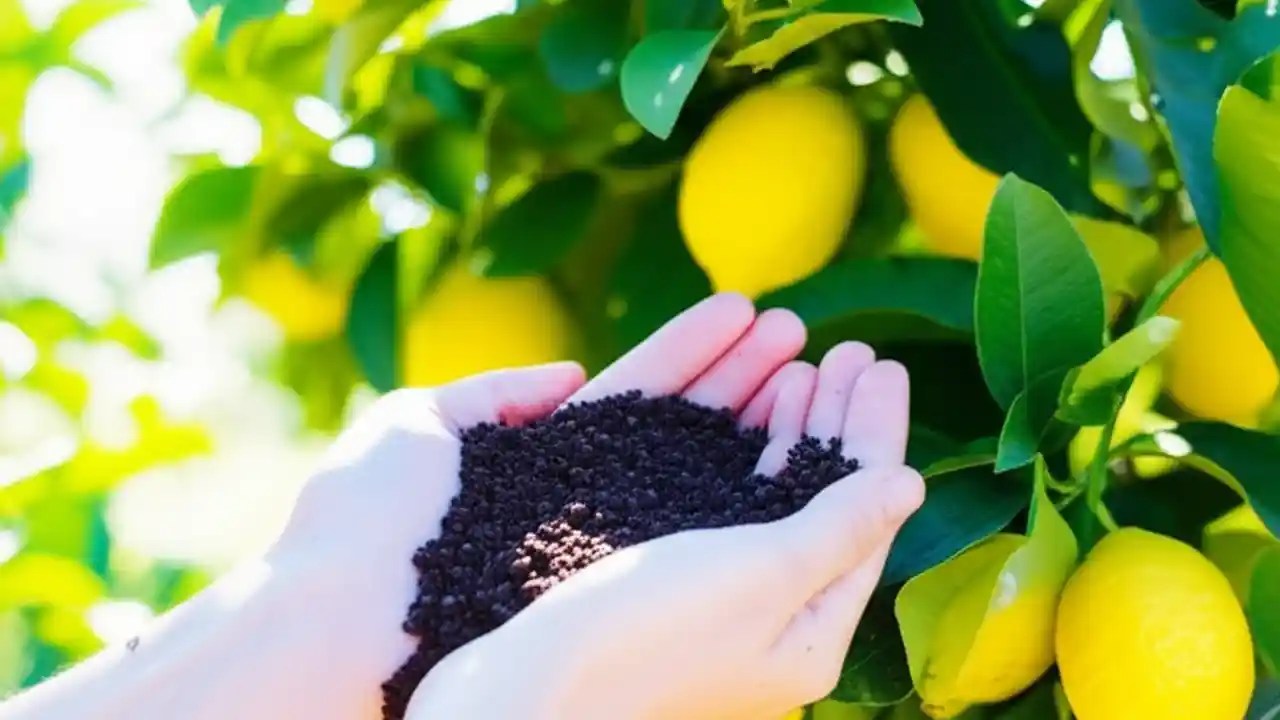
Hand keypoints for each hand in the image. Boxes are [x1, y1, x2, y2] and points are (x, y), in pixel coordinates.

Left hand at [266, 293, 807, 717]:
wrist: (334, 625)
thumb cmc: (360, 522)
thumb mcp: (418, 425)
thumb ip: (495, 392)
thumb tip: (571, 377)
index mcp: (539, 461)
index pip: (632, 397)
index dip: (689, 354)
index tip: (744, 310)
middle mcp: (584, 504)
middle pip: (678, 428)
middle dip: (739, 376)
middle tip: (798, 329)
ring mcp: (600, 543)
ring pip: (693, 467)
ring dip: (751, 411)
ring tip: (812, 358)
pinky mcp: (606, 580)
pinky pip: (680, 516)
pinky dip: (730, 471)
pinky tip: (783, 429)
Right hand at [406, 343, 923, 719]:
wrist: (520, 689)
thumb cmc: (648, 635)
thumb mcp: (762, 574)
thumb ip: (838, 527)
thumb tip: (908, 484)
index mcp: (810, 630)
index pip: (865, 516)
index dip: (875, 435)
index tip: (884, 364)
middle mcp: (769, 615)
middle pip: (821, 500)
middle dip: (836, 420)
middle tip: (849, 350)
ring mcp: (714, 596)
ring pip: (768, 493)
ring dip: (789, 426)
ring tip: (804, 360)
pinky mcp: (662, 575)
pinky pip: (719, 498)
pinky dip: (735, 447)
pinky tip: (740, 408)